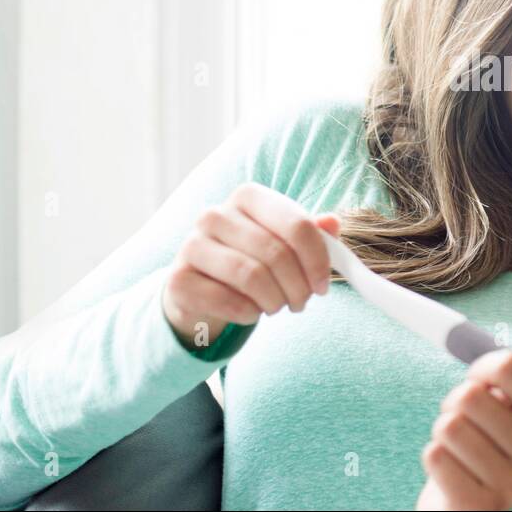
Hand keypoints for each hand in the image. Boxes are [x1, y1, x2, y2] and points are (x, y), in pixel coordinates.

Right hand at [161, 183, 340, 350]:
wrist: (201, 291)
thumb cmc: (251, 262)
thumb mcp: (283, 243)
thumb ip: (311, 233)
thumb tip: (333, 223)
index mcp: (248, 197)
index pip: (297, 225)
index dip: (318, 261)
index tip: (323, 286)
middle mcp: (215, 214)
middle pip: (276, 253)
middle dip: (298, 286)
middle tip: (301, 302)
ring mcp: (191, 245)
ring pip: (252, 277)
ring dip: (275, 301)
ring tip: (277, 306)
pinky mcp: (178, 279)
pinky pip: (227, 301)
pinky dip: (249, 314)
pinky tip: (251, 312)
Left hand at [417, 342, 511, 509]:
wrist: (478, 499)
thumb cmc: (493, 440)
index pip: (509, 366)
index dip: (483, 367)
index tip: (480, 381)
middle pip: (471, 396)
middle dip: (457, 400)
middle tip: (466, 417)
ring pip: (449, 426)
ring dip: (444, 430)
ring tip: (460, 444)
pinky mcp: (479, 506)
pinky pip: (436, 457)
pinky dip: (435, 456)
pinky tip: (453, 467)